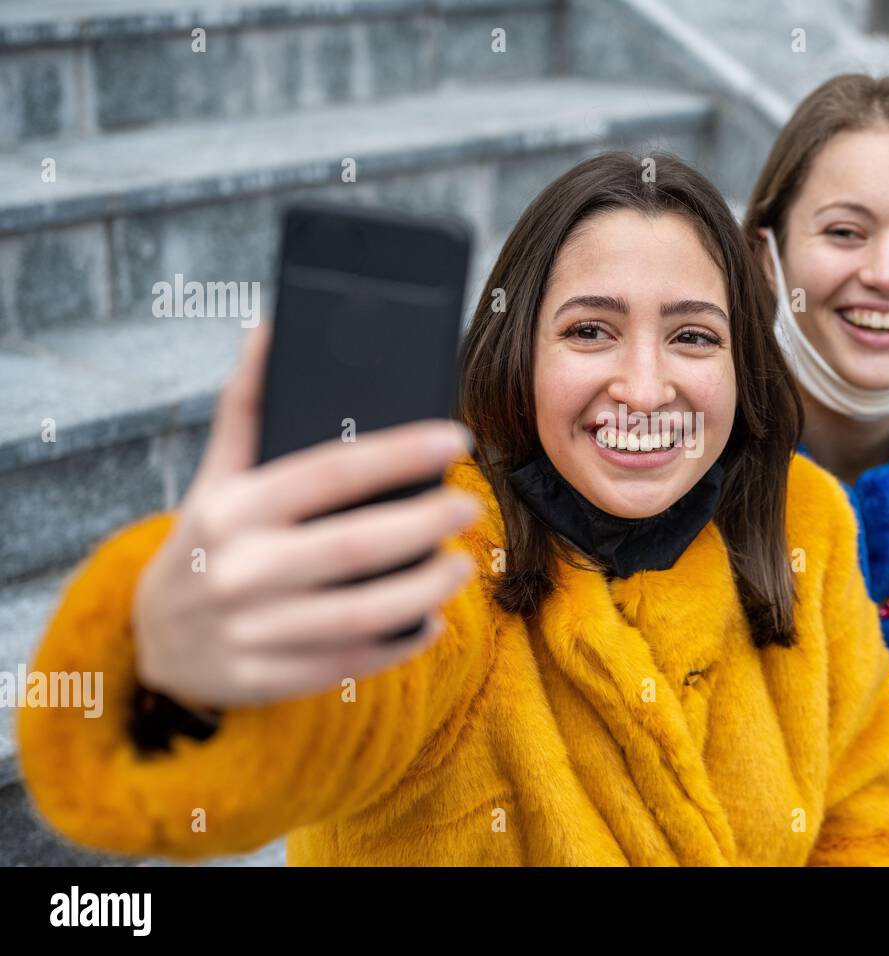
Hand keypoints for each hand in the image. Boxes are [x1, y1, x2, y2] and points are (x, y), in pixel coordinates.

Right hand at [131, 319, 482, 709]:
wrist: (150, 641)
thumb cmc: (204, 543)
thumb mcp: (214, 477)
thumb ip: (245, 408)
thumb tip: (270, 328)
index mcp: (231, 509)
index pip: (331, 471)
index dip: (400, 452)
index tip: (455, 439)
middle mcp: (239, 569)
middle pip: (358, 544)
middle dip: (427, 522)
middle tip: (469, 506)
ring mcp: (253, 631)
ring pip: (365, 611)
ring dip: (428, 586)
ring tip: (462, 562)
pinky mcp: (268, 680)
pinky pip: (351, 661)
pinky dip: (402, 641)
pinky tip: (432, 618)